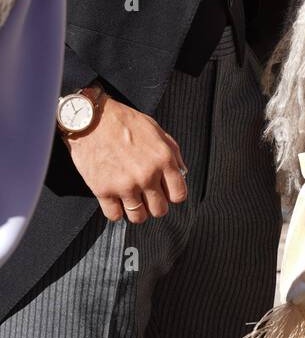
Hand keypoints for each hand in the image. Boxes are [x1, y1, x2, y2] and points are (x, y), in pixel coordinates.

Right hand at [64, 96, 188, 223]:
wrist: (90, 119)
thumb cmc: (124, 122)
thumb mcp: (156, 130)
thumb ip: (173, 153)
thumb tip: (182, 174)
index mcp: (163, 160)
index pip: (179, 195)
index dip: (172, 195)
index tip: (165, 192)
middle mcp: (147, 176)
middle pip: (159, 210)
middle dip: (154, 205)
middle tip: (146, 196)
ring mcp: (125, 185)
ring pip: (138, 217)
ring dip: (136, 211)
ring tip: (131, 199)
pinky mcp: (103, 190)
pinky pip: (114, 216)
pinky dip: (115, 211)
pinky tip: (115, 199)